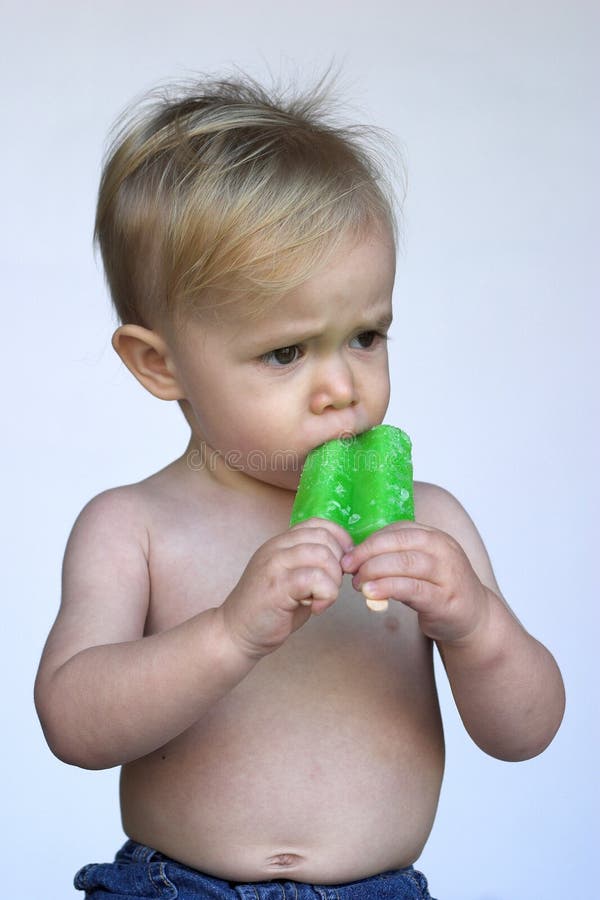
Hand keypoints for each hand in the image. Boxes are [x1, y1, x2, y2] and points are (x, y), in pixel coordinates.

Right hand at [221, 518, 352, 658]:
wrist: (237, 632)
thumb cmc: (270, 609)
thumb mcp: (292, 577)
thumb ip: (312, 563)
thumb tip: (346, 559)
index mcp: (281, 542)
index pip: (319, 524)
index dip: (340, 541)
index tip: (342, 565)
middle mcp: (276, 548)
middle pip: (325, 538)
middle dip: (338, 564)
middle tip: (329, 587)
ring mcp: (274, 565)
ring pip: (322, 555)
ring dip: (332, 581)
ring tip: (321, 598)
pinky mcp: (277, 587)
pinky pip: (315, 579)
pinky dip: (325, 595)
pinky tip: (316, 607)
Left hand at [341, 521, 489, 642]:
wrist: (475, 619)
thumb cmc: (439, 590)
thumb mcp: (419, 567)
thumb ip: (394, 558)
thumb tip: (355, 559)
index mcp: (435, 538)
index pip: (398, 530)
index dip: (369, 541)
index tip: (348, 555)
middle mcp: (444, 551)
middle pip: (400, 543)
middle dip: (368, 553)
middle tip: (348, 568)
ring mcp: (448, 574)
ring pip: (406, 563)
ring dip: (375, 571)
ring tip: (357, 583)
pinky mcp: (446, 599)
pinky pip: (413, 589)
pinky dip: (388, 588)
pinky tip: (371, 593)